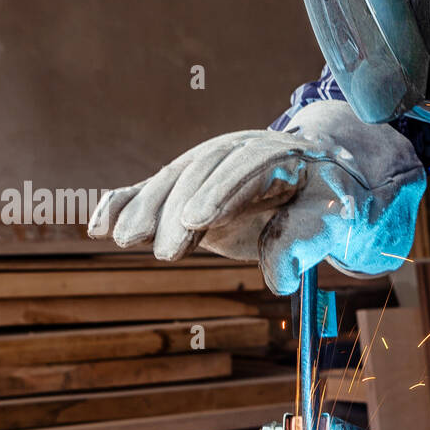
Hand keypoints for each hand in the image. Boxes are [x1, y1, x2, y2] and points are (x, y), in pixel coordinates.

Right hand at [87, 100, 425, 293]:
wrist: (317, 174)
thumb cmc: (327, 198)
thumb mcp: (331, 216)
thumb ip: (305, 241)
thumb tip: (280, 279)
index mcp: (277, 152)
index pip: (247, 166)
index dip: (221, 192)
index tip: (198, 221)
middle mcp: (235, 150)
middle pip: (203, 171)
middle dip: (178, 207)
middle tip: (163, 250)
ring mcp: (204, 164)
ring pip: (171, 179)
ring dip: (146, 210)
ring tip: (125, 241)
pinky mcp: (183, 183)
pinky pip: (148, 189)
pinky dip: (121, 204)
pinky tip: (98, 227)